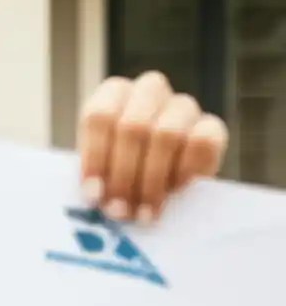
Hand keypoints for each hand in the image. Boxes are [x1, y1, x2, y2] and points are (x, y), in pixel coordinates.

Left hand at [77, 71, 227, 222]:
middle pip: (133, 126)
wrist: (163, 180)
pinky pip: (202, 143)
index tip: (93, 195)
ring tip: (143, 213)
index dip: (95, 157)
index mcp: (114, 93)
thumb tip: (94, 196)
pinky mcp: (213, 126)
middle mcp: (149, 91)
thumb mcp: (102, 168)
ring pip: (166, 135)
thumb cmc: (121, 171)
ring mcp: (183, 106)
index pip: (100, 116)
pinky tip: (174, 193)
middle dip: (123, 175)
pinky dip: (186, 172)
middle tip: (119, 210)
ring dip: (152, 181)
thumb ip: (96, 176)